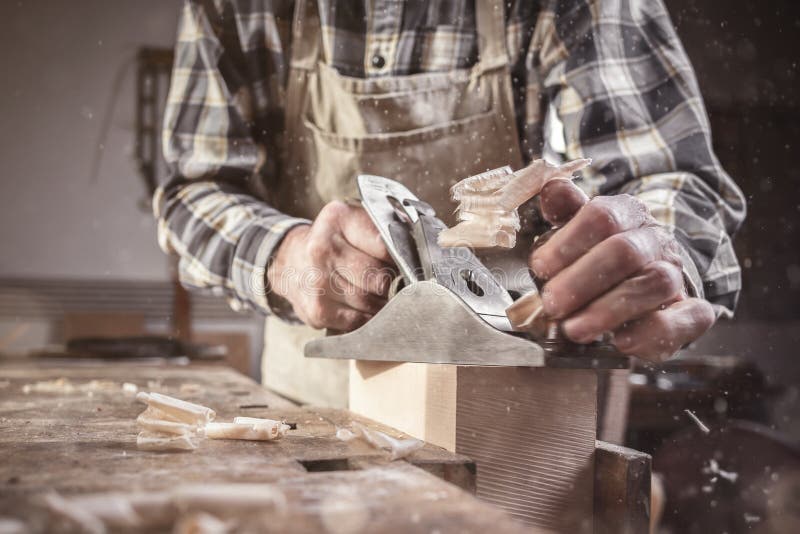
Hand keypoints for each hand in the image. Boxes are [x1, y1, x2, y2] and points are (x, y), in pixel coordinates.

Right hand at [267, 201, 394, 330]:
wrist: (290, 259)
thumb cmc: (334, 241)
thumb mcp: (355, 221)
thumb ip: (386, 229)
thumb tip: (421, 248)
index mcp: (337, 219)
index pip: (386, 245)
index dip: (403, 259)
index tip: (407, 264)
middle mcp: (321, 249)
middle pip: (378, 278)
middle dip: (391, 283)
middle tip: (393, 282)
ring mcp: (316, 282)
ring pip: (369, 302)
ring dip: (381, 302)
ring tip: (379, 294)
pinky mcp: (316, 311)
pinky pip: (357, 322)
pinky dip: (367, 319)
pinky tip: (364, 308)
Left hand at [528, 180, 714, 361]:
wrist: (647, 277)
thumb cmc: (601, 254)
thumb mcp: (579, 228)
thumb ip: (565, 210)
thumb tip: (551, 188)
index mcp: (627, 214)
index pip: (602, 216)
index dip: (567, 242)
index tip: (539, 267)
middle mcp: (655, 241)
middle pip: (625, 251)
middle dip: (581, 280)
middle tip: (551, 303)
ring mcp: (677, 275)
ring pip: (655, 283)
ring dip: (609, 310)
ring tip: (573, 329)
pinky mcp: (690, 311)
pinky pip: (690, 317)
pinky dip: (656, 331)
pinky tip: (621, 342)